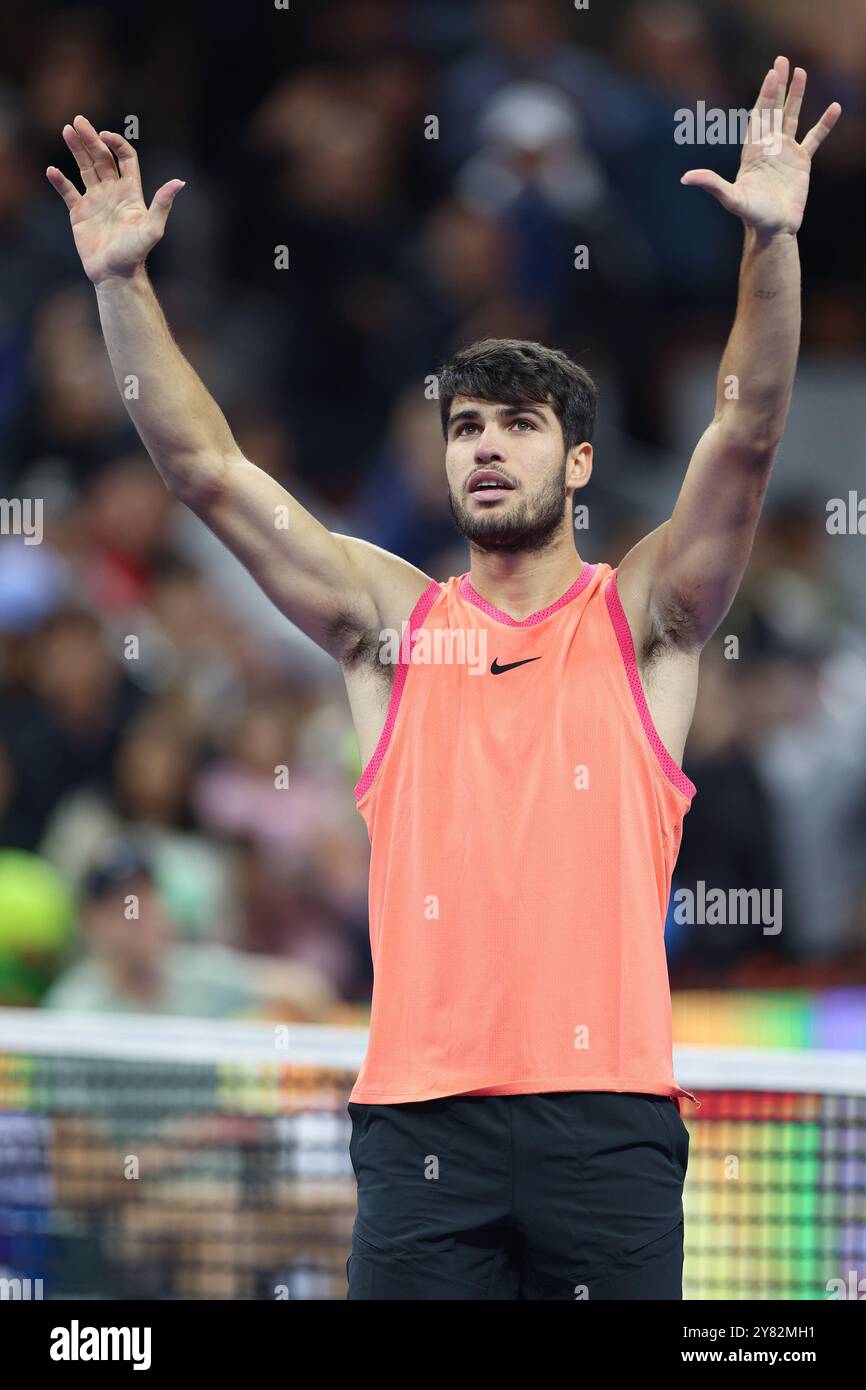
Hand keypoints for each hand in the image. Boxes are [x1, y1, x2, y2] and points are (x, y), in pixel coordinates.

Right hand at [46, 115, 184, 283]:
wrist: (114, 275)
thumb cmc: (134, 254)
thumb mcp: (152, 229)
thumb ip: (162, 204)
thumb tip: (179, 182)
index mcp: (130, 192)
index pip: (125, 158)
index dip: (116, 143)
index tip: (104, 135)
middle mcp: (112, 192)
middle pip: (102, 158)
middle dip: (90, 139)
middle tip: (78, 122)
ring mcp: (95, 201)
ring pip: (85, 168)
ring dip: (76, 149)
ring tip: (66, 131)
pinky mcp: (79, 213)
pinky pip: (68, 192)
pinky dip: (60, 180)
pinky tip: (52, 170)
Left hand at [681, 56, 840, 235]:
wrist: (772, 229)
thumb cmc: (752, 215)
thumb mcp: (731, 198)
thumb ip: (711, 184)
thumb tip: (685, 178)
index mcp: (754, 150)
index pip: (760, 115)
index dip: (766, 94)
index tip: (772, 73)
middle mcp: (769, 147)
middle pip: (774, 109)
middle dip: (778, 85)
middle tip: (782, 60)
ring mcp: (786, 153)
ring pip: (793, 117)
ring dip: (797, 95)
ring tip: (802, 72)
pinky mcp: (802, 163)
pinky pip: (815, 138)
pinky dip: (825, 125)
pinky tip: (835, 109)